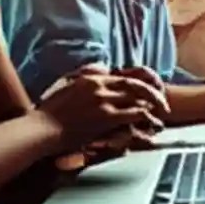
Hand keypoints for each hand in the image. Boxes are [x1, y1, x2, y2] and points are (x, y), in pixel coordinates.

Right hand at [38, 66, 169, 153]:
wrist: (41, 130)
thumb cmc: (50, 114)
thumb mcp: (67, 89)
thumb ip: (85, 80)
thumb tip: (102, 73)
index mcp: (91, 78)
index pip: (123, 77)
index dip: (139, 84)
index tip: (148, 91)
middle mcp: (100, 86)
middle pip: (135, 85)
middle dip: (152, 93)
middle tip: (163, 101)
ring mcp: (104, 101)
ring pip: (138, 98)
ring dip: (152, 106)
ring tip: (161, 114)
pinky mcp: (106, 117)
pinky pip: (133, 114)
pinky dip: (145, 117)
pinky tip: (150, 123)